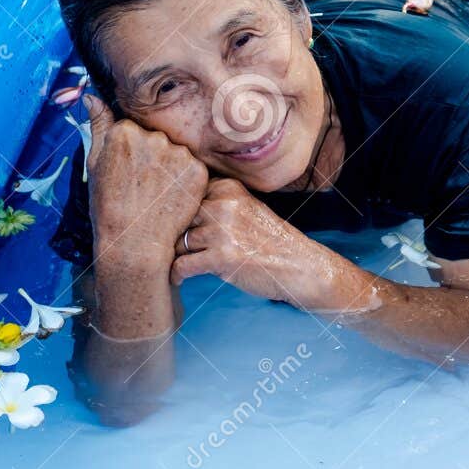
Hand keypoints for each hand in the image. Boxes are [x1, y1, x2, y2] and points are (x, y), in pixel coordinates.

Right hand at [84, 95, 207, 268]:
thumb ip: (98, 125)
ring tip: (157, 191)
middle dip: (152, 156)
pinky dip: (186, 179)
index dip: (130, 151)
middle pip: (157, 137)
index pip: (133, 129)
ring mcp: (178, 153)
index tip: (127, 170)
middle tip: (143, 184)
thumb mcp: (95, 163)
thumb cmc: (109, 204)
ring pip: (176, 151)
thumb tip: (91, 96)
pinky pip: (193, 167)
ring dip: (170, 166)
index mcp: (124, 131)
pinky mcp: (198, 170)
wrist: (134, 241)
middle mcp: (153, 136)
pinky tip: (173, 195)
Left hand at [171, 178, 329, 303]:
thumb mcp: (248, 210)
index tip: (171, 223)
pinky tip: (178, 278)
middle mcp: (224, 206)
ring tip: (174, 265)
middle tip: (167, 247)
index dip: (176, 211)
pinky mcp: (221, 258)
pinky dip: (176, 274)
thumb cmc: (272, 242)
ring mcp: (222, 232)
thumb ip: (219, 204)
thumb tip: (175, 212)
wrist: (301, 267)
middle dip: (172, 234)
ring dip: (174, 256)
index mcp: (230, 190)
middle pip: (177, 217)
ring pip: (177, 242)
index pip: (186, 194)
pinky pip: (182, 265)